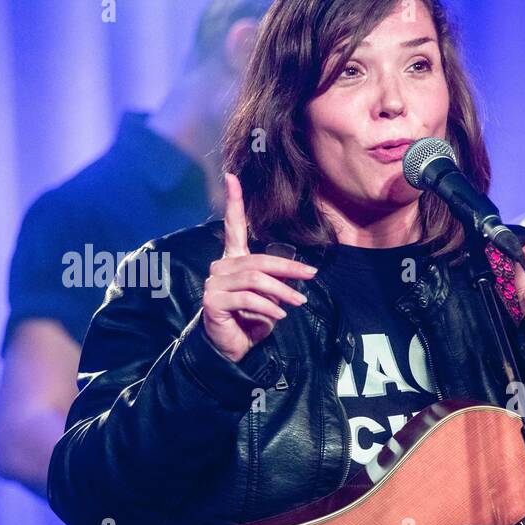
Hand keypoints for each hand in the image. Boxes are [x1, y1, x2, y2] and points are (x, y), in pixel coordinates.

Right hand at [202, 173, 317, 363]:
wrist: (232, 347)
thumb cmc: (250, 320)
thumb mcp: (269, 299)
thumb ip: (276, 283)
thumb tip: (296, 280)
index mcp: (233, 260)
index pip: (233, 227)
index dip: (233, 202)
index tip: (232, 177)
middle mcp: (221, 267)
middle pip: (259, 260)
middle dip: (289, 268)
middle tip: (311, 276)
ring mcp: (214, 283)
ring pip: (255, 279)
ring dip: (281, 292)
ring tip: (297, 303)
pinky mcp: (213, 300)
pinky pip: (247, 298)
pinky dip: (268, 308)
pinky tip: (279, 317)